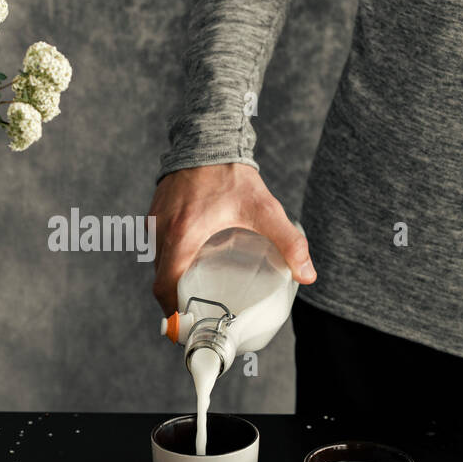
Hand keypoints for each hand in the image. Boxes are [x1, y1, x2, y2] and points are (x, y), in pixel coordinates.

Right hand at [148, 163, 315, 314]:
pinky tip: (191, 260)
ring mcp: (155, 222)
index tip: (187, 325)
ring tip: (195, 290)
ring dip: (172, 279)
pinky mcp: (155, 213)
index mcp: (182, 235)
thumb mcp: (264, 209)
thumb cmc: (231, 172)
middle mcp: (162, 231)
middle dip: (176, 300)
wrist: (207, 136)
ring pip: (157, 263)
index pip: (165, 286)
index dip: (173, 311)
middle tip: (198, 313)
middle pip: (160, 279)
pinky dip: (170, 259)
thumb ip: (288, 241)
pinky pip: (158, 245)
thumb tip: (307, 274)